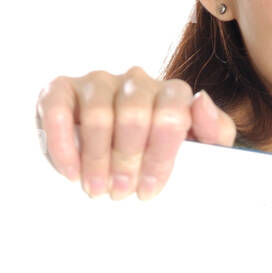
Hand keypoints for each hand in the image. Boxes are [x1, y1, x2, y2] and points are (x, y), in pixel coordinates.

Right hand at [35, 66, 236, 199]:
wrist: (121, 158)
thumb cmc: (160, 155)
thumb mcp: (200, 150)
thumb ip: (214, 130)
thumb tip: (201, 103)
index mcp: (170, 92)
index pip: (172, 113)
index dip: (159, 155)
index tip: (148, 190)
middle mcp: (135, 80)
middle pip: (134, 114)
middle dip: (127, 160)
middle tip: (120, 192)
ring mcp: (97, 82)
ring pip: (97, 113)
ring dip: (96, 159)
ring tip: (96, 189)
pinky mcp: (62, 90)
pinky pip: (57, 109)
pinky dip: (62, 144)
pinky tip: (70, 172)